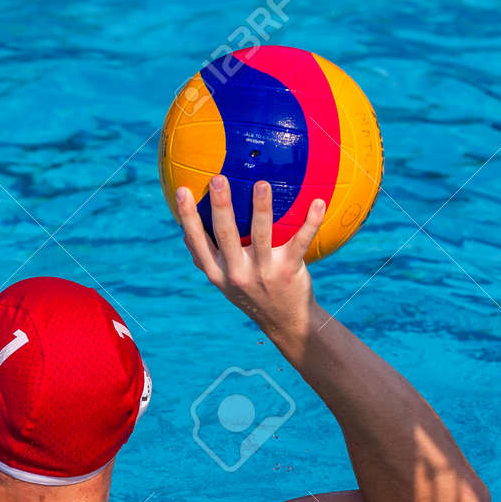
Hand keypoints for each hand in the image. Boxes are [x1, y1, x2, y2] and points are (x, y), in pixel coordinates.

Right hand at [176, 176, 325, 343]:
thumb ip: (207, 260)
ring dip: (261, 208)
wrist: (285, 323)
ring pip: (261, 235)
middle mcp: (237, 273)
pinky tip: (318, 202)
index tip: (182, 191)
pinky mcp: (289, 271)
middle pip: (225, 234)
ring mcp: (264, 272)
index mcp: (218, 273)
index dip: (188, 217)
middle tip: (218, 179)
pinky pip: (300, 242)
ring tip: (261, 184)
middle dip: (220, 206)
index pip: (198, 241)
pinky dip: (311, 222)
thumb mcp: (225, 283)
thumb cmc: (253, 295)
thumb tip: (184, 233)